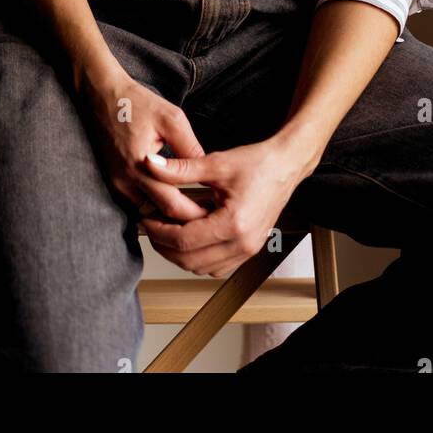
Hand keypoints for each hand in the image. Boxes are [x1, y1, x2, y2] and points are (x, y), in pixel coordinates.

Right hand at [75, 64, 211, 225]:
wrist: (102, 96)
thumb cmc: (136, 103)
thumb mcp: (172, 119)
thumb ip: (189, 148)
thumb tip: (207, 172)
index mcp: (141, 167)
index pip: (172, 205)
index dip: (195, 213)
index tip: (213, 213)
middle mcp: (125, 182)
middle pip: (160, 215)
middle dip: (185, 219)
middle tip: (208, 216)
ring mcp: (116, 184)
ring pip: (147, 214)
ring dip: (168, 215)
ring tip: (193, 208)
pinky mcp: (113, 182)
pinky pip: (137, 204)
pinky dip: (154, 206)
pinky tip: (172, 198)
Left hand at [137, 136, 309, 277]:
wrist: (285, 165)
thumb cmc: (258, 163)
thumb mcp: (217, 163)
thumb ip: (181, 168)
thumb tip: (151, 165)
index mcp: (234, 223)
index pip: (184, 240)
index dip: (159, 232)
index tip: (146, 219)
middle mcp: (242, 243)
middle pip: (190, 261)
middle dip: (165, 246)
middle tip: (151, 226)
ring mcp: (248, 250)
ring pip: (202, 269)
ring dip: (181, 255)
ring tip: (167, 231)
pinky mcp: (249, 249)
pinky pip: (217, 267)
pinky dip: (199, 258)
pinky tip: (190, 237)